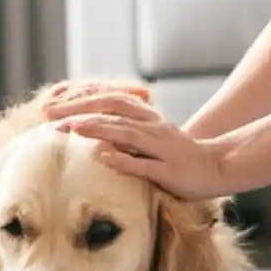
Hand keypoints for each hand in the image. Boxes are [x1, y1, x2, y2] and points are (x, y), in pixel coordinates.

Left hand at [44, 91, 233, 199]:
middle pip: (114, 111)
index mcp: (149, 118)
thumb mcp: (153, 139)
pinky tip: (103, 157)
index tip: (55, 105)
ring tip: (71, 128)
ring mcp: (162, 149)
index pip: (112, 100)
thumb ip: (128, 134)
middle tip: (52, 116)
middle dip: (81, 111)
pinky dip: (123, 160)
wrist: (219, 168)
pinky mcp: (169, 171)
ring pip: (126, 134)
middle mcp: (154, 128)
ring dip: (97, 129)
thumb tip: (93, 134)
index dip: (83, 99)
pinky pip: (143, 165)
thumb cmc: (181, 156)